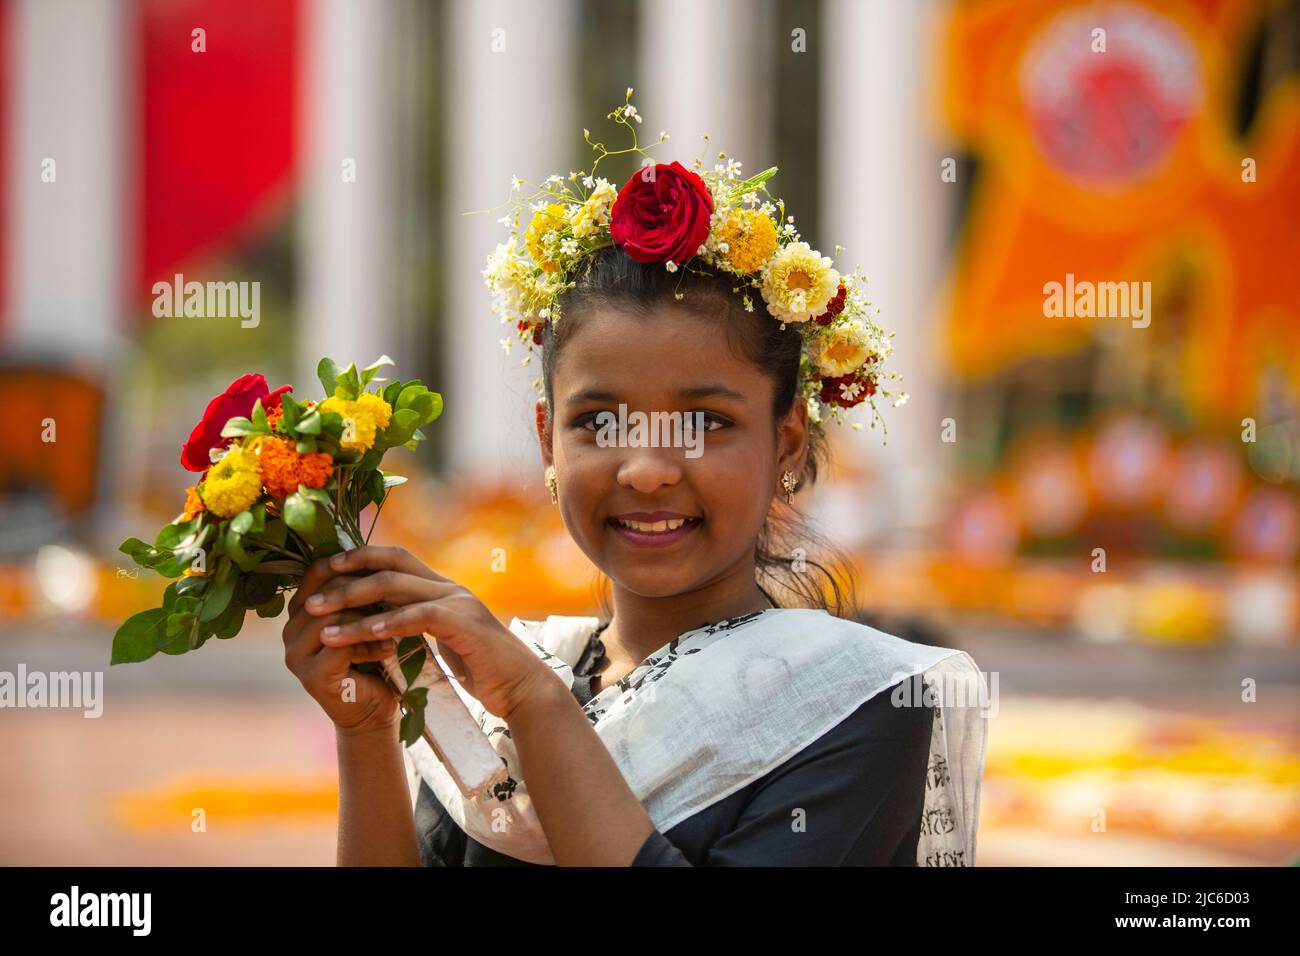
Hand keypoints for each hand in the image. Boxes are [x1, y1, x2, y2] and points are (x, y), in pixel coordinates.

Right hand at [282, 555, 401, 734]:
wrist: (374, 710)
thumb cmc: (372, 659)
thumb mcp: (365, 617)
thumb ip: (359, 590)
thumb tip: (370, 549)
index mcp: (299, 611)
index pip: (317, 572)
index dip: (350, 565)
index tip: (386, 567)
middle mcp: (289, 632)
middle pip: (324, 593)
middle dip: (363, 593)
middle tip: (397, 597)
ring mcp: (295, 656)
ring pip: (332, 619)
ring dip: (369, 620)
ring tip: (396, 626)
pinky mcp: (311, 677)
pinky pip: (340, 646)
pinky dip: (369, 645)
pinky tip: (389, 650)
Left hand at [303, 546, 562, 720]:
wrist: (522, 689)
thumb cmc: (483, 670)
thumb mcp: (444, 642)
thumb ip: (419, 626)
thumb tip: (383, 623)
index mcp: (443, 589)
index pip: (395, 558)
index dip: (358, 558)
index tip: (324, 572)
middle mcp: (450, 588)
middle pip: (389, 565)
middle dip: (345, 579)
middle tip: (311, 598)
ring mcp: (459, 603)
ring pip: (396, 588)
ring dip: (353, 604)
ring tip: (322, 621)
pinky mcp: (465, 624)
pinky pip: (418, 617)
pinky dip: (388, 623)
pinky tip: (363, 633)